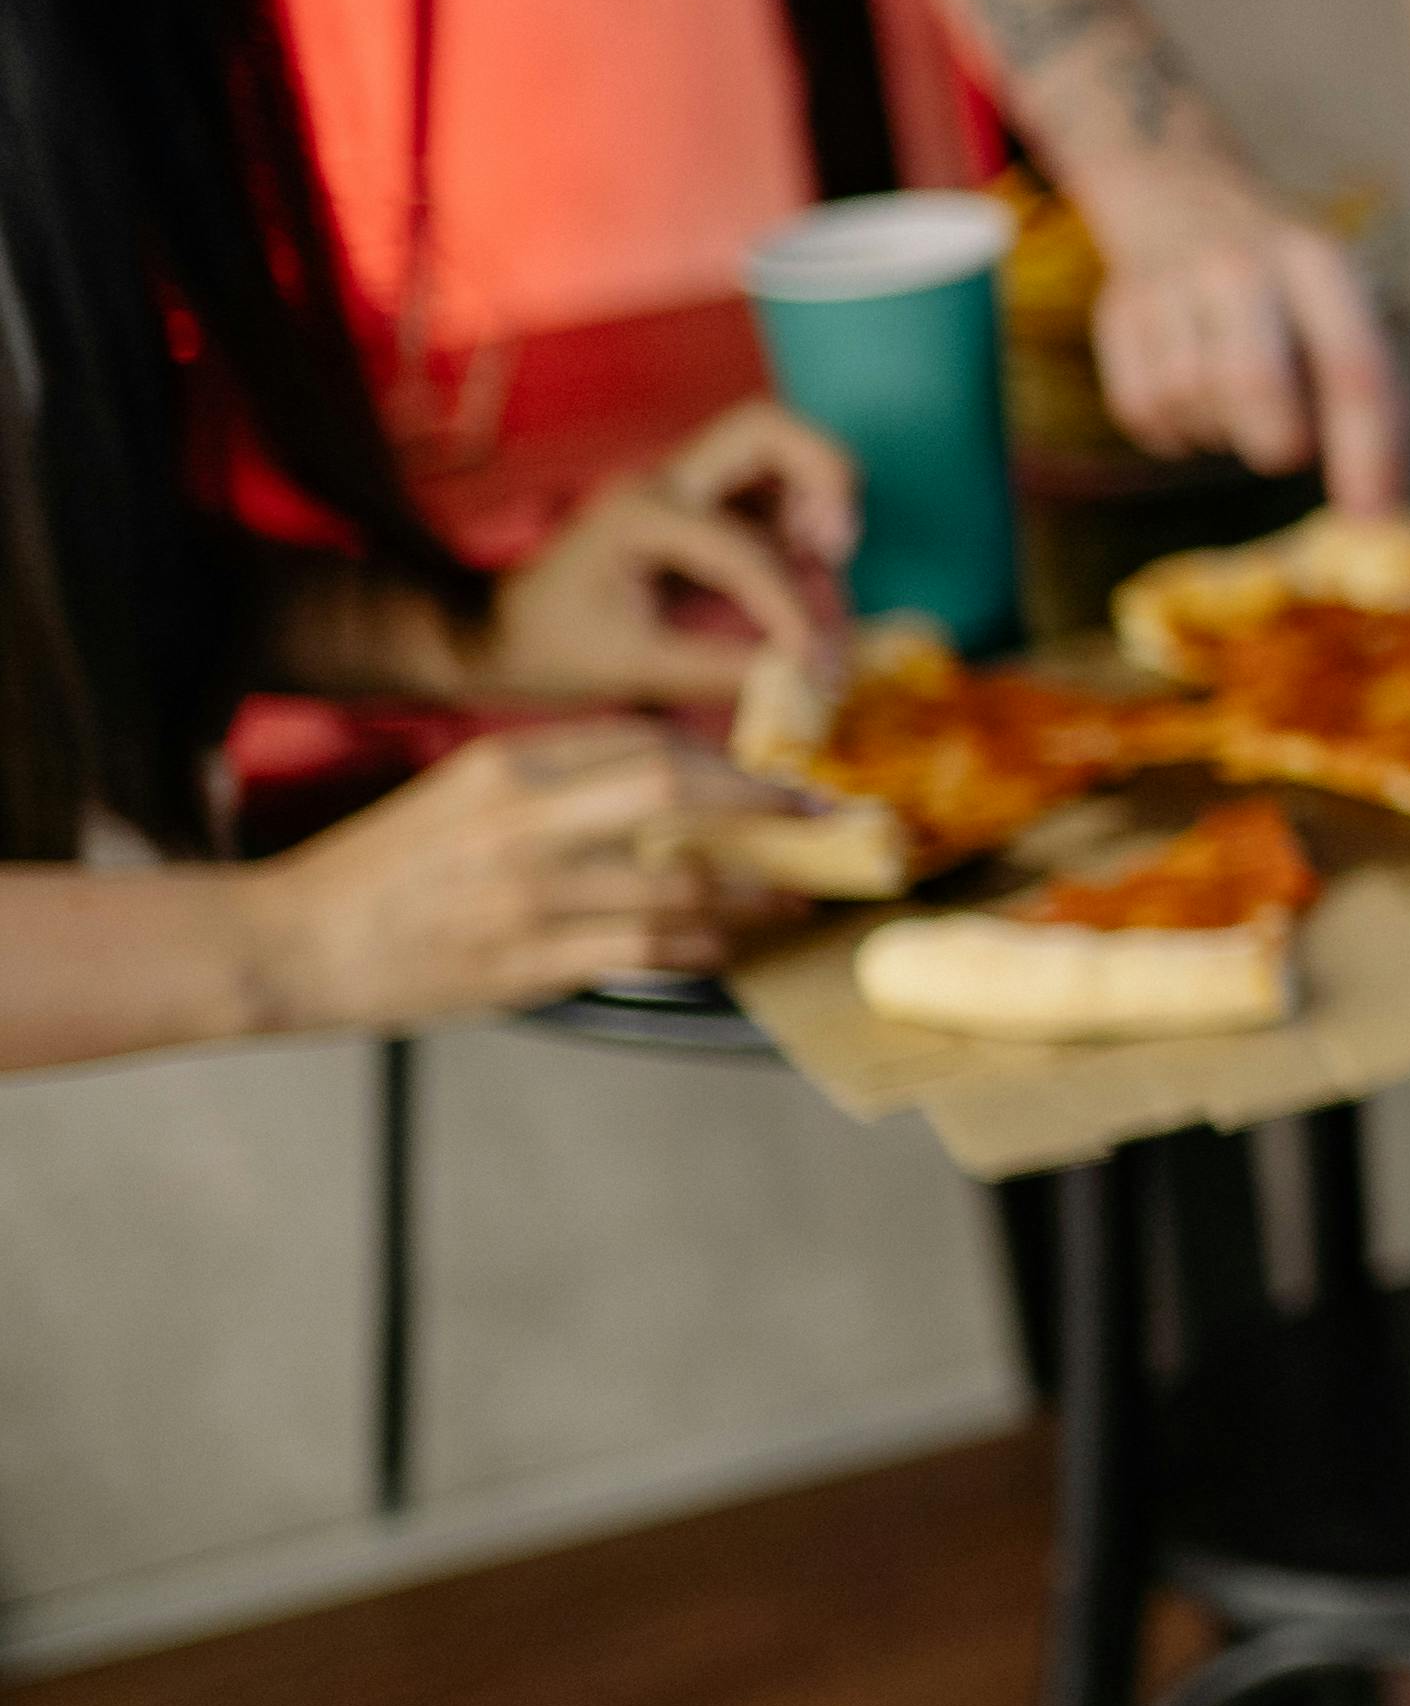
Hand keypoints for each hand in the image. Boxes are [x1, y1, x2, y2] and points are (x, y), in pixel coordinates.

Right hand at [243, 721, 778, 1032]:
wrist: (288, 943)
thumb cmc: (382, 871)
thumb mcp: (460, 796)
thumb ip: (552, 781)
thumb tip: (667, 779)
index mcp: (503, 768)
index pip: (645, 742)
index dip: (729, 761)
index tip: (783, 778)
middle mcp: (520, 822)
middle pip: (674, 788)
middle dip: (763, 802)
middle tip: (823, 820)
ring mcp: (525, 895)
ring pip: (675, 881)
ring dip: (752, 893)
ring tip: (795, 898)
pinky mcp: (524, 963)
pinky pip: (642, 949)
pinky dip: (700, 946)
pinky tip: (731, 945)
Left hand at [468, 399, 855, 702]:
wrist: (500, 634)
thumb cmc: (555, 648)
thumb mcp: (635, 669)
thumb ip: (724, 670)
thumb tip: (808, 680)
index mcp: (641, 516)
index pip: (744, 550)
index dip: (790, 607)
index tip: (815, 660)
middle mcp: (666, 482)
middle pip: (767, 429)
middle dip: (824, 476)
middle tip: (835, 545)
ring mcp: (684, 486)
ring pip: (778, 444)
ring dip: (819, 490)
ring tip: (821, 554)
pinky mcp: (701, 504)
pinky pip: (773, 482)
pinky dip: (804, 510)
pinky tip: (799, 562)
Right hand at [1077, 154, 1404, 505]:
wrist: (1176, 188)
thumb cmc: (1282, 275)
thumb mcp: (1338, 298)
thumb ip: (1363, 384)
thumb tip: (1379, 500)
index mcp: (1317, 261)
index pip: (1352, 368)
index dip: (1366, 452)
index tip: (1372, 519)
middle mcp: (1242, 266)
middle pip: (1255, 390)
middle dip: (1276, 442)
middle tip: (1284, 445)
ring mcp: (1170, 283)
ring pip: (1192, 406)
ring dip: (1221, 430)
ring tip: (1233, 395)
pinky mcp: (1116, 311)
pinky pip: (1143, 413)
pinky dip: (1173, 429)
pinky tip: (1191, 393)